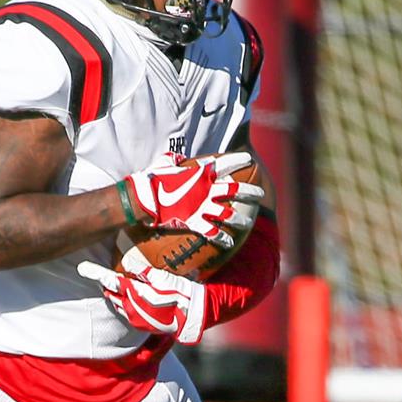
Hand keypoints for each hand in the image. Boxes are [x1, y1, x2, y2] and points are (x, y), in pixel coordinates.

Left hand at [78, 260, 207, 343]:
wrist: (192, 317)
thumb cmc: (180, 293)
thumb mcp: (163, 277)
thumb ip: (142, 270)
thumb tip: (126, 261)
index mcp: (135, 294)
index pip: (110, 280)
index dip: (96, 273)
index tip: (83, 267)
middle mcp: (131, 308)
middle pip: (111, 293)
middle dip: (107, 283)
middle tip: (105, 275)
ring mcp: (134, 318)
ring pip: (117, 304)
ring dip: (115, 294)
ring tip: (119, 286)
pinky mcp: (140, 325)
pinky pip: (125, 312)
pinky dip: (124, 304)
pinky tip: (131, 299)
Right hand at [120, 152, 263, 246]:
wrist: (142, 198)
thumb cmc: (151, 180)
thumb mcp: (164, 165)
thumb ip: (174, 161)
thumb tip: (175, 158)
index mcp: (200, 173)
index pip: (224, 164)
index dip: (238, 160)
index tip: (249, 159)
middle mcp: (205, 189)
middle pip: (234, 190)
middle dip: (250, 192)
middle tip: (260, 194)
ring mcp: (201, 206)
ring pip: (228, 213)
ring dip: (239, 218)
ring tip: (248, 222)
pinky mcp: (193, 221)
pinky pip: (212, 232)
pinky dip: (222, 238)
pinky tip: (230, 243)